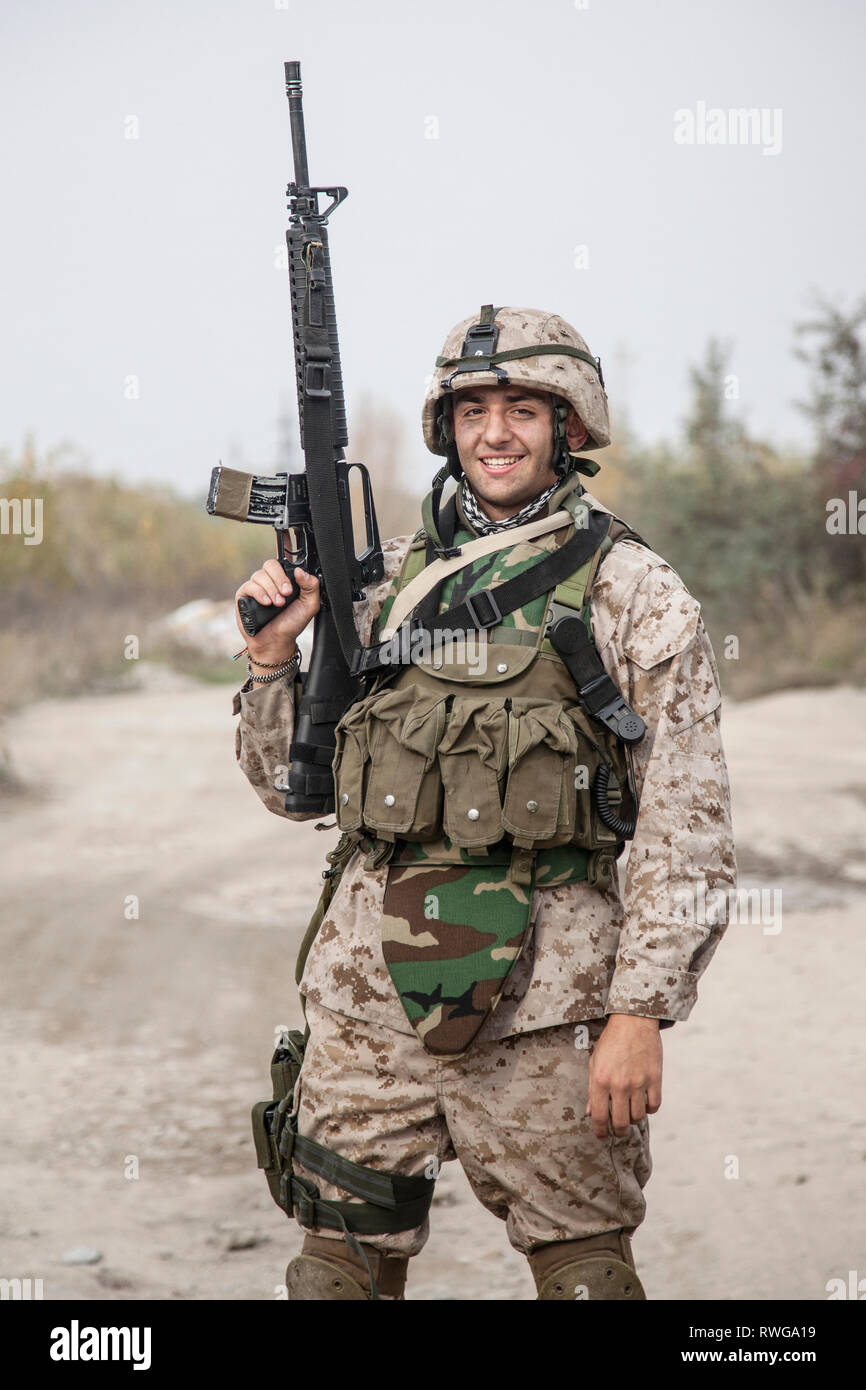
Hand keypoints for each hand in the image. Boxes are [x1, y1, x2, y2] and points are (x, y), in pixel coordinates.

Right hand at [235, 561, 320, 665]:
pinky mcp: (244, 595)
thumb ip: (311, 586)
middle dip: (279, 579)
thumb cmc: (291, 623)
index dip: (286, 573)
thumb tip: (300, 570)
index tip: (291, 589)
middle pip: (270, 565)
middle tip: (286, 594)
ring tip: (277, 604)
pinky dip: (259, 593)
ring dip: (271, 589)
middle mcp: (269, 581)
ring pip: (259, 575)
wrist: (276, 641)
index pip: (283, 564)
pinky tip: (266, 603)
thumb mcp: (309, 605)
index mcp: (283, 580)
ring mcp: (256, 587)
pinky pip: (249, 586)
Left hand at [585, 1014, 661, 1139]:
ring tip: (630, 1112)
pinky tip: (644, 1102)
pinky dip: (649, 1108)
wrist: (633, 1022)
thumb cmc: (611, 1042)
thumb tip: (591, 1113)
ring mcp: (638, 1082)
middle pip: (621, 1122)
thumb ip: (592, 1089)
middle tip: (619, 1130)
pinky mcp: (655, 1079)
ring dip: (634, 1119)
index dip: (600, 1131)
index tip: (602, 1136)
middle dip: (619, 1131)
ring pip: (638, 1116)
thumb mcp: (594, 1062)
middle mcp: (619, 1084)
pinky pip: (654, 1106)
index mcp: (600, 1080)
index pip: (599, 1117)